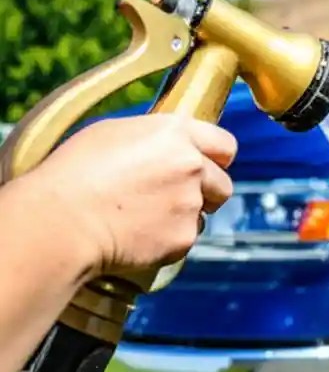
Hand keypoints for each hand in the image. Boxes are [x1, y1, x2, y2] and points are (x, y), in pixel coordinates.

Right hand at [23, 113, 236, 279]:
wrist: (61, 221)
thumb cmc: (74, 173)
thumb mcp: (112, 133)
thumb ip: (156, 138)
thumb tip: (172, 145)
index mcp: (175, 132)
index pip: (225, 144)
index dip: (216, 157)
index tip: (207, 165)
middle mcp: (192, 165)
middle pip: (222, 183)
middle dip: (205, 191)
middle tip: (173, 197)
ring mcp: (191, 203)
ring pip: (203, 213)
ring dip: (185, 215)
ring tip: (144, 215)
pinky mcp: (184, 237)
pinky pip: (185, 238)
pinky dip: (167, 239)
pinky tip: (136, 234)